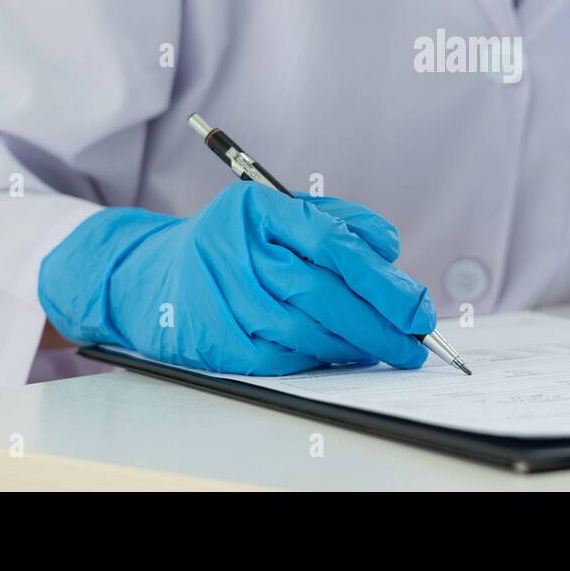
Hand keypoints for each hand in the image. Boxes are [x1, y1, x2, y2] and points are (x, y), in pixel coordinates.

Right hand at [38, 183, 435, 374]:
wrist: (152, 274)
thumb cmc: (236, 241)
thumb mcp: (281, 211)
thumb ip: (340, 222)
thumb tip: (391, 252)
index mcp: (259, 210)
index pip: (332, 243)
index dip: (380, 279)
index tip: (416, 304)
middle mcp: (237, 253)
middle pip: (323, 294)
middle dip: (380, 323)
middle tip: (416, 340)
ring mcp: (221, 299)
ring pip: (305, 331)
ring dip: (356, 346)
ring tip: (389, 349)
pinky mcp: (213, 340)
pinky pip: (281, 357)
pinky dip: (321, 359)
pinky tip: (346, 356)